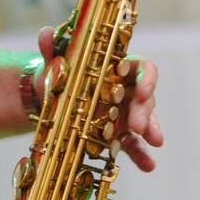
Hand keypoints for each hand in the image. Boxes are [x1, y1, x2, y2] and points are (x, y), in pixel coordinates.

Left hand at [33, 25, 163, 172]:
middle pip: (144, 98)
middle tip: (138, 127)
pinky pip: (131, 145)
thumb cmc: (58, 75)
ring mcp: (123, 113)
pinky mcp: (118, 134)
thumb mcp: (54, 62)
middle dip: (145, 111)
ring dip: (150, 130)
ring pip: (143, 121)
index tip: (143, 91)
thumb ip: (52, 48)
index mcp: (117, 69)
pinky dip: (140, 155)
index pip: (141, 68)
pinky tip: (148, 166)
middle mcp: (125, 90)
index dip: (147, 79)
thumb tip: (45, 33)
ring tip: (154, 142)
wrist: (48, 98)